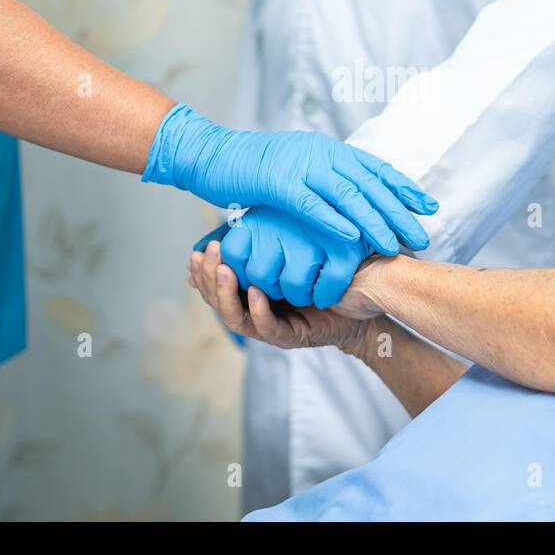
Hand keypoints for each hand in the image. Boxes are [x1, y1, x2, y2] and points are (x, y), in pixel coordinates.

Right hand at [144, 104, 435, 253]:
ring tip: (394, 244)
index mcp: (327, 149)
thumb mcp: (297, 165)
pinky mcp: (276, 183)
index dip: (403, 188)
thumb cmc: (252, 167)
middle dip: (398, 211)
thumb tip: (352, 192)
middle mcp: (320, 153)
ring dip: (373, 221)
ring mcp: (299, 166)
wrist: (210, 155)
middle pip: (368, 184)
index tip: (428, 207)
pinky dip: (334, 221)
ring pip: (346, 195)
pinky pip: (312, 205)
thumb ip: (324, 177)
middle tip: (422, 235)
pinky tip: (353, 239)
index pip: (374, 169)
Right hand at [188, 240, 373, 353]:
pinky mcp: (291, 336)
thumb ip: (263, 239)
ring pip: (235, 318)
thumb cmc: (322, 269)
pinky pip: (268, 327)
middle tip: (209, 253)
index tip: (196, 251)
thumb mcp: (289, 246)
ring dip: (226, 293)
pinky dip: (258, 310)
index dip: (202, 271)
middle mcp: (253, 311)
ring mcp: (270, 326)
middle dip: (210, 277)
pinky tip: (255, 291)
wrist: (359, 296)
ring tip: (224, 270)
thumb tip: (234, 218)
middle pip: (218, 301)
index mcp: (246, 291)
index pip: (213, 285)